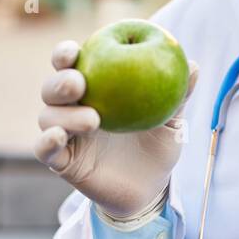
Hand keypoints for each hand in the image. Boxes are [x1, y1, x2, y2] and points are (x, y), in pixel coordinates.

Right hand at [34, 38, 199, 216]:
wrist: (151, 187)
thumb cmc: (157, 145)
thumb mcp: (171, 120)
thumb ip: (177, 94)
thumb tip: (193, 66)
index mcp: (95, 89)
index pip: (72, 64)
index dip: (66, 54)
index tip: (75, 51)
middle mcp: (74, 108)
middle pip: (53, 88)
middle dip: (60, 81)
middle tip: (79, 83)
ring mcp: (66, 134)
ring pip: (48, 117)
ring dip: (64, 115)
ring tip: (93, 120)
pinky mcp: (63, 161)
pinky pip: (44, 149)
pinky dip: (46, 141)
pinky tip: (59, 136)